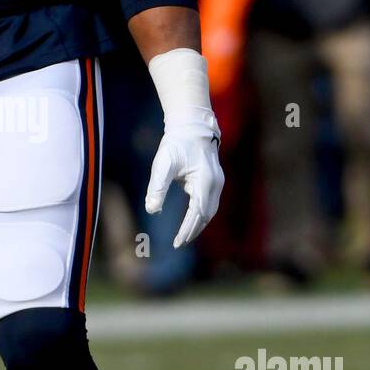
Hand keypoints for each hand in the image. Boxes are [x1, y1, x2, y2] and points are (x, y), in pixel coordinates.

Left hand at [145, 112, 223, 249]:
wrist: (191, 126)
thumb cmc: (176, 144)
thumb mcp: (163, 164)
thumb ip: (157, 187)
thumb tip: (152, 210)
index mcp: (204, 181)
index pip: (197, 213)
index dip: (187, 229)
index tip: (177, 242)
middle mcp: (215, 184)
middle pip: (206, 215)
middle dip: (193, 231)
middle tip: (178, 243)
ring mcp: (218, 183)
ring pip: (210, 211)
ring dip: (198, 225)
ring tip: (184, 237)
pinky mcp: (214, 181)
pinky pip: (209, 204)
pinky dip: (201, 215)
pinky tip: (191, 221)